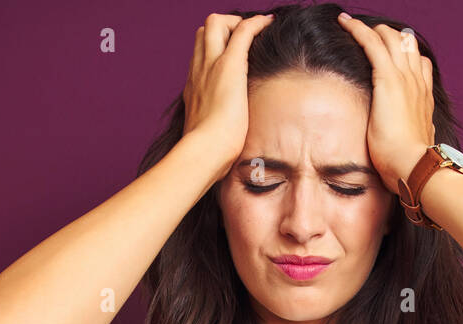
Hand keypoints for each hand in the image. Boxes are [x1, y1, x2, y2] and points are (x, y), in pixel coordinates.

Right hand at [182, 12, 274, 182]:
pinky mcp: (228, 65)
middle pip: (203, 33)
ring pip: (216, 24)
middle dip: (223, 30)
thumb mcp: (208, 144)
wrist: (202, 153)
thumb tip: (225, 162)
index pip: (200, 57)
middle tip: (241, 40)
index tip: (230, 57)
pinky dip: (255, 22)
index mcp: (194, 90)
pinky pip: (242, 30)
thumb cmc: (206, 157)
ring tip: (253, 32)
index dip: (214, 50)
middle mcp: (198, 73)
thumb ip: (215, 142)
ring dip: (235, 23)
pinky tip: (268, 23)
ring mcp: (210, 66)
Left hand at [335, 12, 435, 194]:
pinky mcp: (388, 79)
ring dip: (373, 29)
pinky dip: (359, 30)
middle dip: (389, 35)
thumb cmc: (410, 164)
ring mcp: (405, 78)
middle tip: (370, 33)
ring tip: (354, 25)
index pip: (419, 64)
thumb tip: (405, 142)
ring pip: (391, 38)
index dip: (406, 54)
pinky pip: (372, 44)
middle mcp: (418, 83)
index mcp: (424, 98)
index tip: (391, 52)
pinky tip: (345, 23)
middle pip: (407, 44)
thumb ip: (409, 136)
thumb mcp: (413, 145)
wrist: (413, 166)